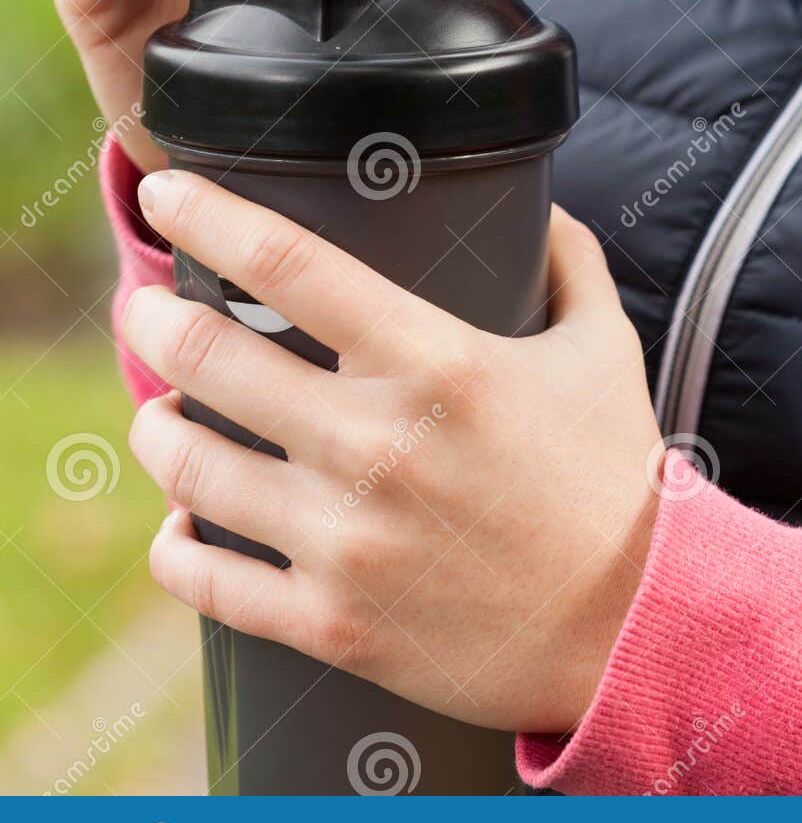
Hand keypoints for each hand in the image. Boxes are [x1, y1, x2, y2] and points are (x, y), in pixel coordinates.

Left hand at [123, 170, 661, 734]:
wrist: (635, 629)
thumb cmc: (615, 477)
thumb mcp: (603, 346)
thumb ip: (566, 259)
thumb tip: (535, 203)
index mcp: (437, 362)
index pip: (287, 263)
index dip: (207, 215)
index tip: (167, 193)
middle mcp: (378, 446)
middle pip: (209, 356)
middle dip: (154, 317)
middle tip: (145, 304)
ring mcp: (347, 541)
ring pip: (189, 469)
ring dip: (156, 427)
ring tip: (160, 410)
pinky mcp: (334, 624)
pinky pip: (209, 582)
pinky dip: (176, 548)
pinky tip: (179, 524)